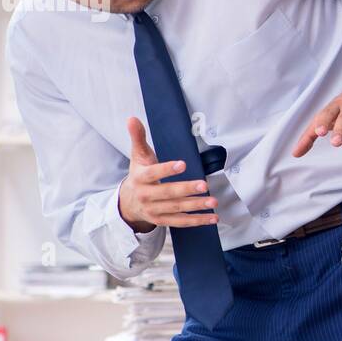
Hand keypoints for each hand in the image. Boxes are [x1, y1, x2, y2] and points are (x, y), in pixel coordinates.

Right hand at [118, 117, 216, 232]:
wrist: (128, 202)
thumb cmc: (139, 174)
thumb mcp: (137, 156)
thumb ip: (137, 137)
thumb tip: (132, 118)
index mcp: (140, 178)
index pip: (152, 173)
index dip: (167, 170)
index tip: (183, 164)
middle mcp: (146, 196)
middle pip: (167, 193)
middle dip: (186, 189)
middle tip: (204, 184)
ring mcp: (154, 210)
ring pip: (176, 208)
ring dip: (196, 206)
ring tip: (213, 201)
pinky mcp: (162, 221)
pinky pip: (181, 222)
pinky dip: (197, 220)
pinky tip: (213, 218)